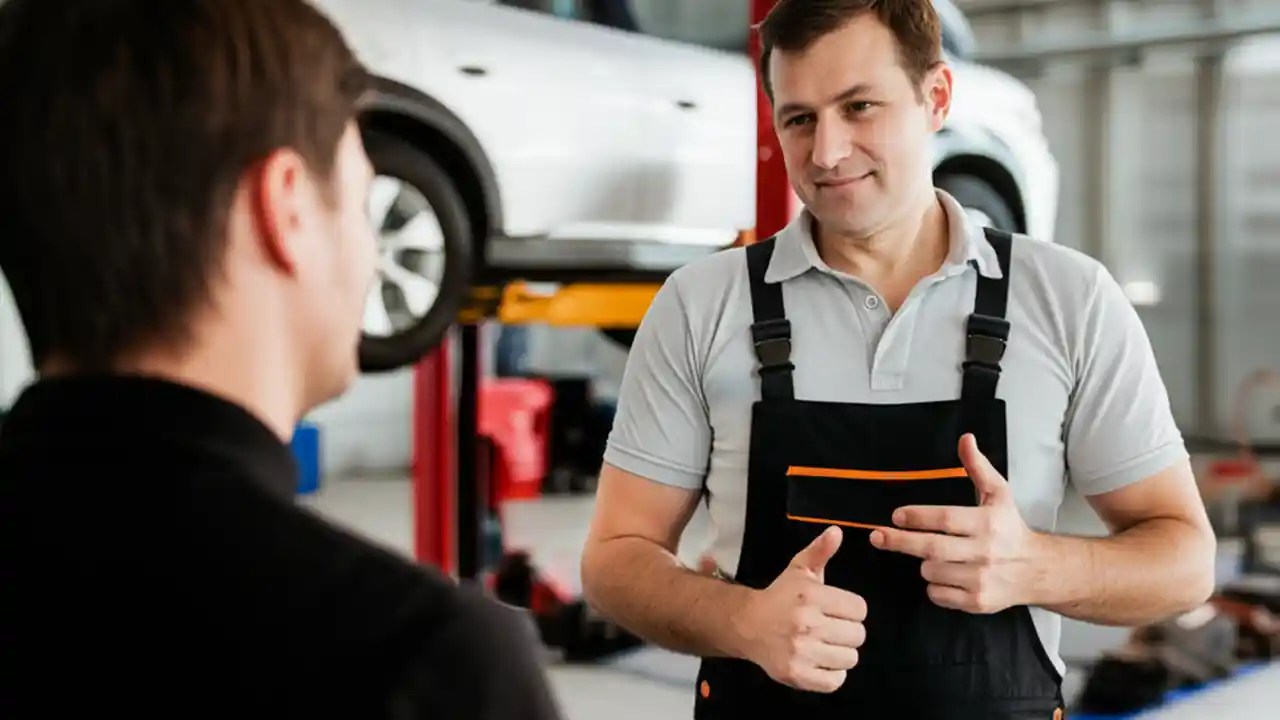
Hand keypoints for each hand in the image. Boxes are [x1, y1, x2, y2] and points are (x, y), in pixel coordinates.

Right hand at [739, 526, 866, 692]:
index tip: (835, 609)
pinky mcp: (797, 674)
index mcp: (811, 596)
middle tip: (829, 627)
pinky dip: (832, 674)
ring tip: (823, 644)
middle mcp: (806, 623)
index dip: (850, 609)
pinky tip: (819, 661)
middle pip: (858, 635)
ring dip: (840, 653)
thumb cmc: (779, 596)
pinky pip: (835, 680)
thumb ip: (820, 551)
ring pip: (850, 658)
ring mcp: (801, 651)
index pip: (860, 609)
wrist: (747, 624)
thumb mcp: (799, 570)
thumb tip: (837, 531)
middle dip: (847, 631)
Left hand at [869, 433, 1047, 613]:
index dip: (918, 516)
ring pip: (931, 571)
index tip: (896, 515)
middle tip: (877, 536)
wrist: (1036, 570)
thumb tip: (965, 438)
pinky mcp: (977, 602)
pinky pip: (938, 593)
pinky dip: (934, 585)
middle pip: (932, 547)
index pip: (945, 519)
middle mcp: (984, 551)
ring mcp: (981, 579)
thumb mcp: (999, 494)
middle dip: (900, 542)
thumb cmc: (1011, 528)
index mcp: (987, 523)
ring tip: (933, 554)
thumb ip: (977, 467)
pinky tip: (945, 574)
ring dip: (923, 562)